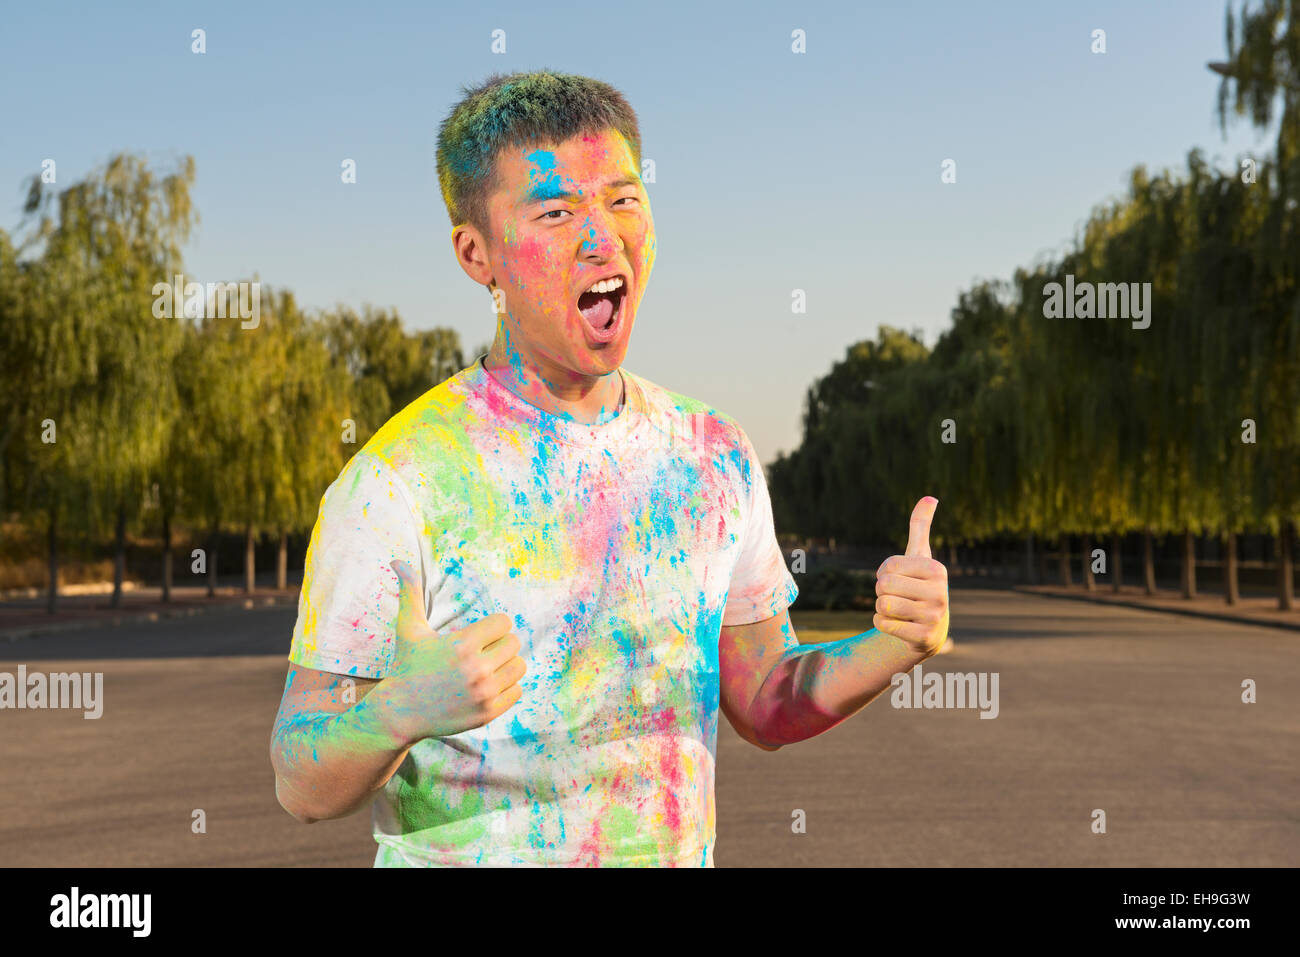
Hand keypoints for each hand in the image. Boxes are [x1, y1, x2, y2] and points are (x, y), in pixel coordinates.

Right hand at [371, 560, 525, 745]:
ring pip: (519, 667)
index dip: (492, 626)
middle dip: (499, 644)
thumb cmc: (407, 666)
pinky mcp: (489, 713)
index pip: (503, 622)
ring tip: (487, 667)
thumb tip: (397, 560)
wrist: (400, 713)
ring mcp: (484, 693)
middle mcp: (477, 669)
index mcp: (462, 644)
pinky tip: (487, 686)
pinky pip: (517, 691)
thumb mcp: (408, 629)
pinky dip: (507, 687)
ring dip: (506, 665)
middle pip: (514, 643)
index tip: (478, 634)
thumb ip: (409, 593)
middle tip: (482, 651)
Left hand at [873, 496, 949, 656]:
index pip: (889, 565)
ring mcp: (934, 617)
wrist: (929, 629)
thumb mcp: (920, 556)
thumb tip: (930, 497)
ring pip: (882, 605)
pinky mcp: (924, 638)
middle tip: (896, 596)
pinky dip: (882, 623)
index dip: (884, 572)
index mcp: (937, 570)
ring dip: (882, 607)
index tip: (899, 578)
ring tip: (899, 610)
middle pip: (884, 585)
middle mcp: (941, 593)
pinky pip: (882, 624)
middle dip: (882, 590)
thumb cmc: (919, 585)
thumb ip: (920, 526)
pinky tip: (897, 624)